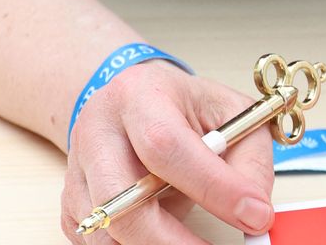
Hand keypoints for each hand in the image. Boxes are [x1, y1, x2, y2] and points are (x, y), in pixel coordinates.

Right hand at [62, 63, 273, 242]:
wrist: (132, 101)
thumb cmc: (181, 107)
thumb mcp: (227, 111)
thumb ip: (248, 158)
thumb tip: (256, 212)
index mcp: (138, 94)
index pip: (166, 145)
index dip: (212, 187)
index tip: (254, 215)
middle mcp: (97, 130)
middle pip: (122, 201)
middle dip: (174, 241)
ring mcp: (77, 171)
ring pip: (107, 233)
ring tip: (191, 239)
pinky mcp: (69, 207)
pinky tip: (162, 236)